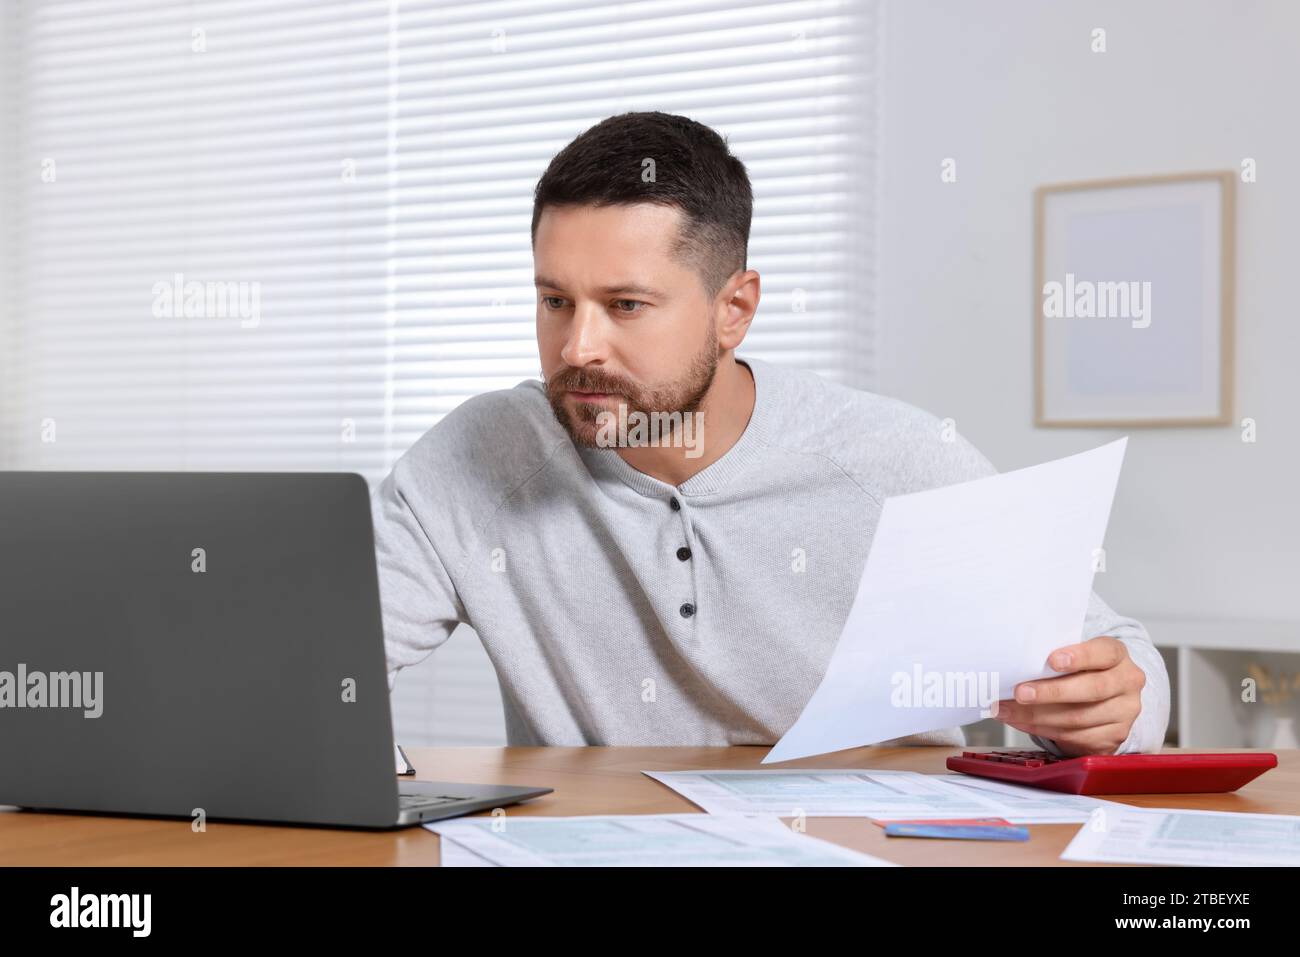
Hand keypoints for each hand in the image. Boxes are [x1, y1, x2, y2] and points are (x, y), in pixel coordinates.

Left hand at [992, 636, 1144, 756]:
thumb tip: (1014, 666)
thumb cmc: (1080, 671)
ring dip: (1037, 716)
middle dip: (1050, 692)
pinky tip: (1022, 723)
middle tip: (1020, 692)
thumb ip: (1054, 657)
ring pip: (1079, 718)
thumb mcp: (1074, 656)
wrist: (1104, 698)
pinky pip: (1075, 737)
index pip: (1104, 653)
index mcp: (1117, 655)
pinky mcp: (1113, 738)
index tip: (1051, 660)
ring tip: (1008, 711)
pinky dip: (1043, 730)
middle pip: (1092, 689)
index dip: (1079, 656)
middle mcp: (1126, 684)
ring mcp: (1123, 713)